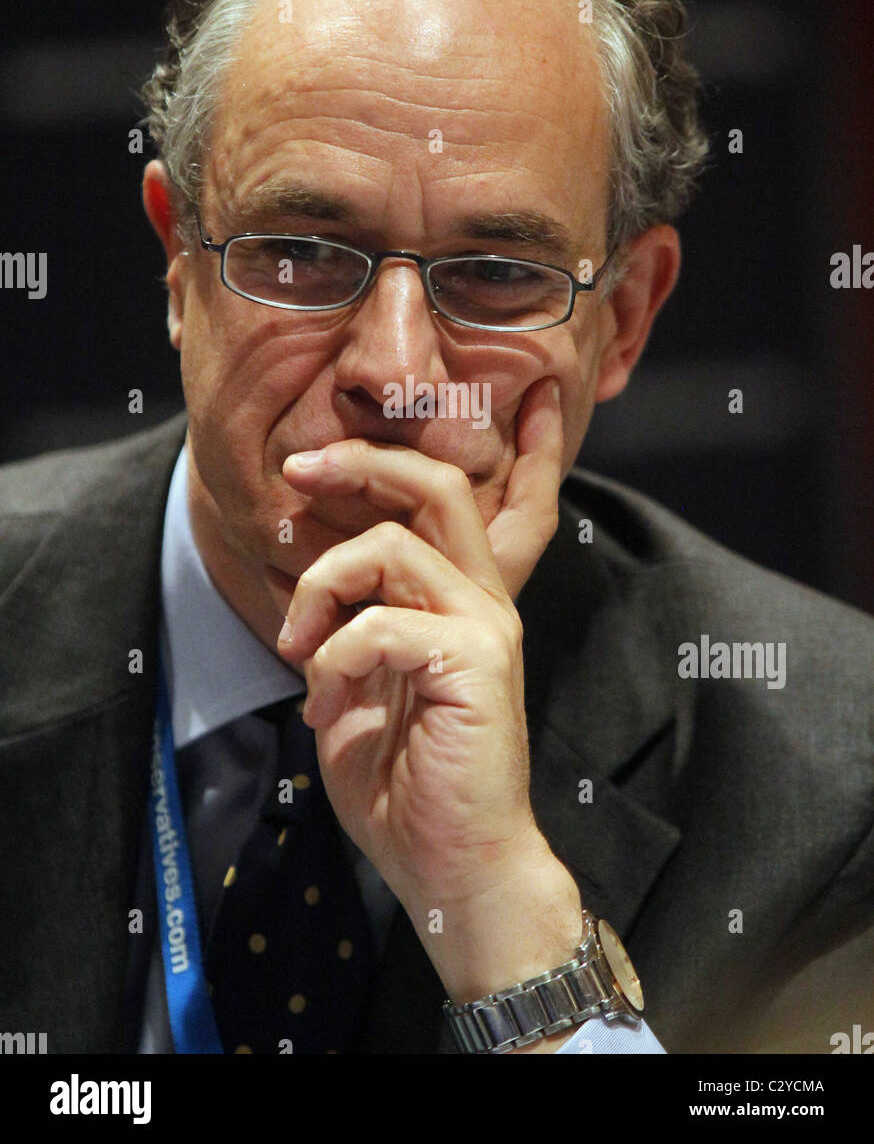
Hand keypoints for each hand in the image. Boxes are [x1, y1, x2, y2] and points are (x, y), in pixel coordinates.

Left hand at [278, 376, 583, 1008]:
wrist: (454, 865)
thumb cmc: (405, 788)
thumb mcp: (354, 690)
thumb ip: (341, 632)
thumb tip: (303, 591)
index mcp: (455, 601)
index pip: (432, 500)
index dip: (374, 464)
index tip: (304, 472)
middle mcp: (480, 601)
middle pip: (436, 488)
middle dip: (361, 464)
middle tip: (298, 474)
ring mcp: (486, 628)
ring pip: (392, 547)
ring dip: (322, 586)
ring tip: (297, 646)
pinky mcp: (478, 662)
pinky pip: (382, 624)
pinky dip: (335, 655)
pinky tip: (326, 700)